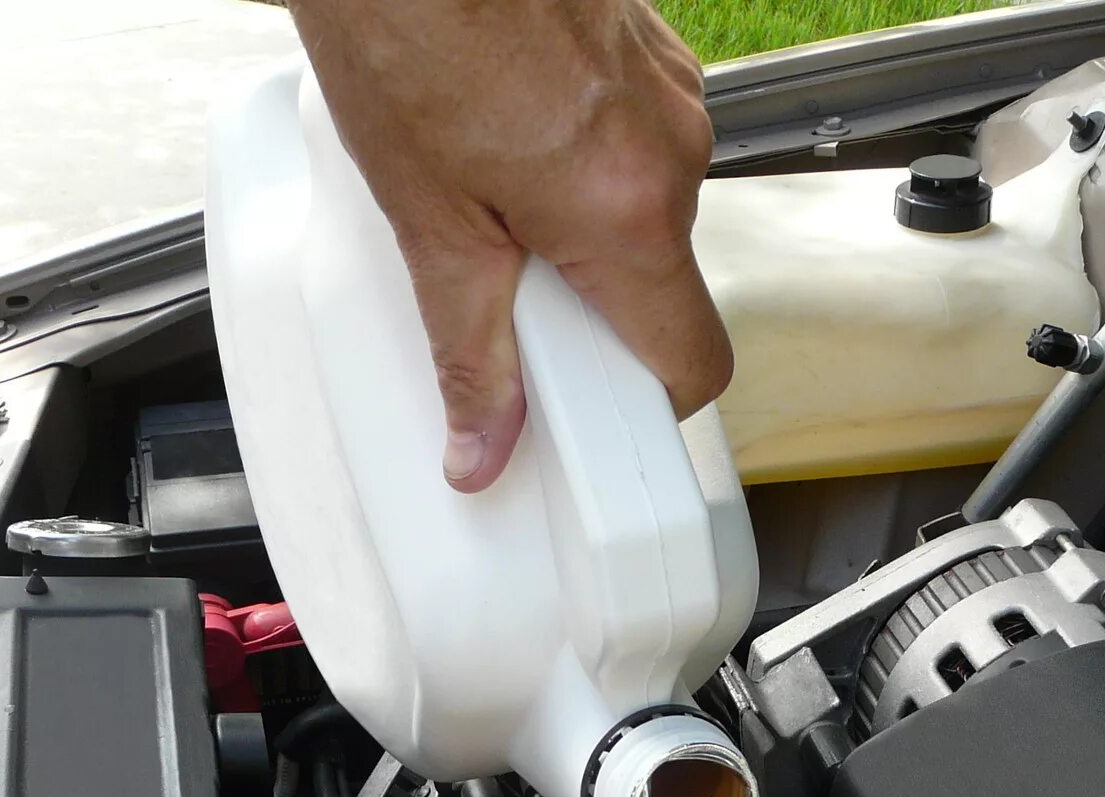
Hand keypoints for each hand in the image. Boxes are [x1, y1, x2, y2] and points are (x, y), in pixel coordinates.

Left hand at [286, 0, 733, 492]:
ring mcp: (670, 91)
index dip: (646, 406)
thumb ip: (468, 349)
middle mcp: (672, 151)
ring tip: (487, 187)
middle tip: (501, 285)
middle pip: (662, 284)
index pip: (694, 362)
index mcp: (628, 212)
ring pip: (645, 209)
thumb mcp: (427, 223)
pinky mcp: (650, 49)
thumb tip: (483, 447)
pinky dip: (580, 159)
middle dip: (590, 304)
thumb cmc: (411, 27)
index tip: (591, 413)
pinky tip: (504, 128)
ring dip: (580, 225)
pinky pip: (633, 141)